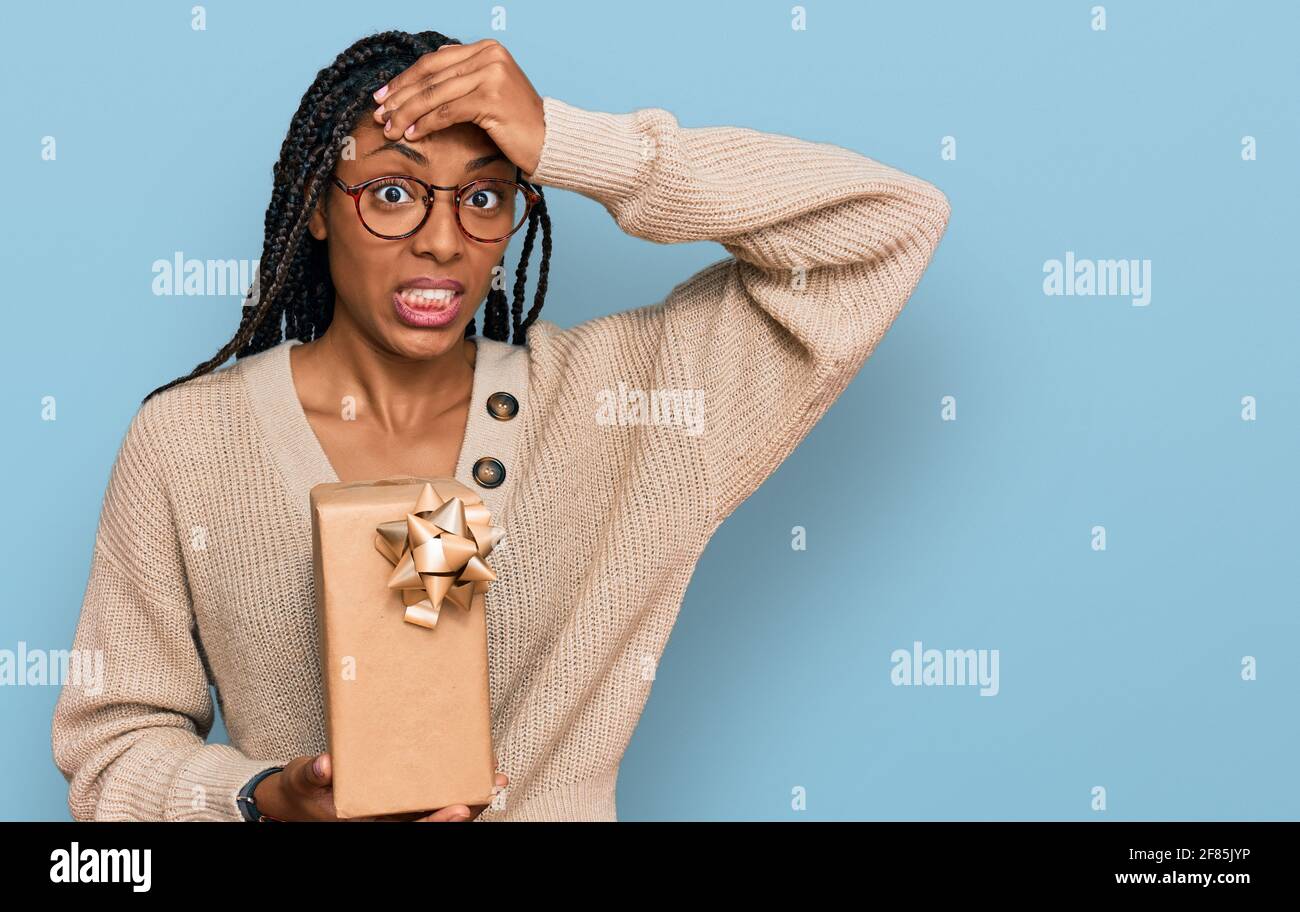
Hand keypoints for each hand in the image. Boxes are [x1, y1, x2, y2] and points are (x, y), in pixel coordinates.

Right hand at [254, 752, 507, 821]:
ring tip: (494, 775)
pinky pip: (431, 798)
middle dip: (467, 808)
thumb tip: (325, 765)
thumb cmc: (302, 791)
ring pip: (437, 810)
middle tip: (493, 784)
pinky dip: (453, 786)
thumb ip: (311, 773)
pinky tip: (474, 771)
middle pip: (433, 821)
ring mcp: (396, 814)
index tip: (460, 808)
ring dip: (468, 797)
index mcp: (365, 825)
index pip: (408, 830)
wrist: (299, 798)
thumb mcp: (301, 780)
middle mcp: (386, 822)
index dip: (436, 822)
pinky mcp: (400, 801)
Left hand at [370, 38, 545, 178]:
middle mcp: (489, 56)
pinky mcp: (491, 99)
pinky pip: (447, 112)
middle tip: (379, 113)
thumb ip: (462, 77)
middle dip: (400, 96)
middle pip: (430, 76)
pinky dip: (425, 124)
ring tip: (389, 128)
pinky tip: (411, 134)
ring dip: (407, 113)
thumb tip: (423, 77)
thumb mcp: (489, 91)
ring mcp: (491, 75)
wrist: (550, 141)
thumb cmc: (517, 123)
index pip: (433, 62)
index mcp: (487, 49)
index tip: (383, 96)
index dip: (404, 79)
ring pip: (435, 95)